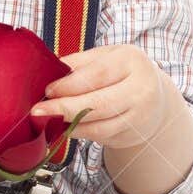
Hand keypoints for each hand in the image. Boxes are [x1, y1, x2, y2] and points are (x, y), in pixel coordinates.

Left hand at [30, 45, 173, 153]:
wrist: (154, 98)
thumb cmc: (122, 72)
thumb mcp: (104, 57)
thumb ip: (78, 63)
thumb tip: (47, 71)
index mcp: (132, 61)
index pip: (97, 75)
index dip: (69, 85)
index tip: (48, 90)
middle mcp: (141, 89)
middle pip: (98, 104)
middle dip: (64, 108)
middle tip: (38, 111)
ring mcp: (140, 115)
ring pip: (99, 125)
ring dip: (69, 124)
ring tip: (47, 120)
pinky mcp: (132, 134)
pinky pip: (100, 136)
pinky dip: (79, 132)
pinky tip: (64, 127)